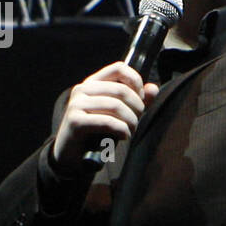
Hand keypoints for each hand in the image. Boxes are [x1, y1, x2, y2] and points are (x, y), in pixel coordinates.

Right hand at [50, 62, 159, 176]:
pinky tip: (124, 136)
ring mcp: (76, 104)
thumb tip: (153, 88)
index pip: (119, 68)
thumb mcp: (117, 115)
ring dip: (131, 121)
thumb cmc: (96, 134)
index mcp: (92, 83)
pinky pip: (107, 122)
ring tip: (131, 131)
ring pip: (116, 106)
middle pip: (121, 90)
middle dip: (136, 108)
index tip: (140, 99)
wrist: (72, 157)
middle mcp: (82, 89)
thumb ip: (135, 101)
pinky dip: (121, 130)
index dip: (136, 81)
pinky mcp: (75, 121)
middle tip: (136, 122)